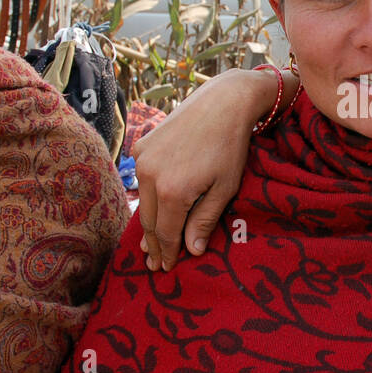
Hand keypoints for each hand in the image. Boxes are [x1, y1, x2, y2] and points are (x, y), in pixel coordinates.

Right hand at [133, 68, 291, 270]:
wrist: (223, 102)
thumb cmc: (230, 147)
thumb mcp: (224, 188)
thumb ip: (204, 220)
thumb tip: (190, 250)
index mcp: (172, 192)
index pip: (166, 234)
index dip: (167, 253)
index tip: (168, 269)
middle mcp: (149, 176)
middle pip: (149, 221)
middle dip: (154, 245)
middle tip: (155, 265)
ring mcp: (142, 159)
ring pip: (141, 202)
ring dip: (147, 224)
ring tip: (149, 246)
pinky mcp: (141, 146)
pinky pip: (141, 180)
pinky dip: (146, 197)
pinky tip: (151, 209)